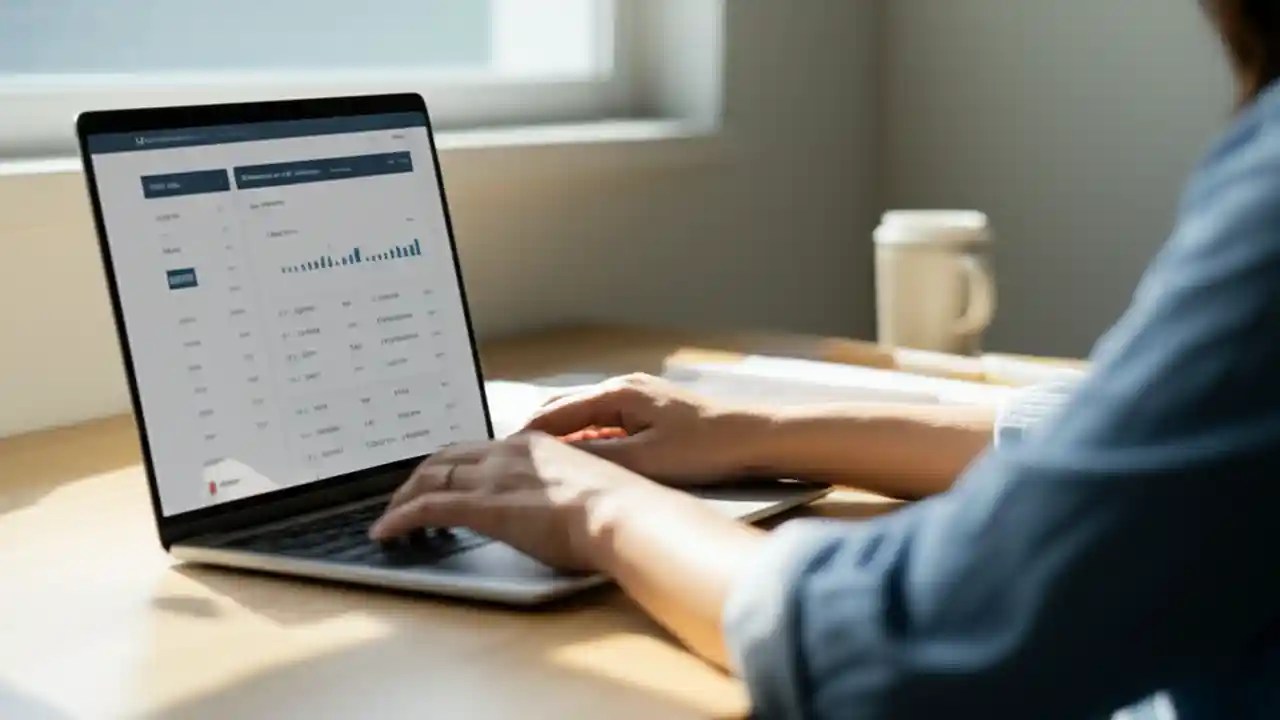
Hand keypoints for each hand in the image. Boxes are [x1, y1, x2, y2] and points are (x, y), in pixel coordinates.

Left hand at [368, 432, 677, 570]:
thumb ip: (560, 490)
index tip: (443, 479)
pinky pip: (426, 507)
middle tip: (405, 497)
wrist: (621, 514)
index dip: (454, 465)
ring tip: (390, 517)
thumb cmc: (617, 511)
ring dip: (404, 497)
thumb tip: (557, 507)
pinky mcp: (481, 505)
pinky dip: (400, 518)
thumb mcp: (583, 489)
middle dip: (420, 476)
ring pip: (430, 477)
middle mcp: (508, 452)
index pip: (478, 449)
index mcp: (534, 445)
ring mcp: (493, 476)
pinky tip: (386, 532)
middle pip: (446, 457)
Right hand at [524, 373, 765, 483]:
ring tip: (535, 464)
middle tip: (506, 460)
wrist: (757, 438)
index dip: (525, 436)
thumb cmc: (707, 447)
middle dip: (534, 434)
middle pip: (564, 410)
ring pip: (584, 417)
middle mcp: (624, 388)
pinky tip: (580, 461)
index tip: (498, 455)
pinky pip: (604, 424)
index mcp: (618, 393)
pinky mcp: (651, 413)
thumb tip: (556, 465)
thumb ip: (599, 460)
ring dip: (559, 438)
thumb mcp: (646, 461)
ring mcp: (638, 399)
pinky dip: (585, 440)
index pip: (555, 413)